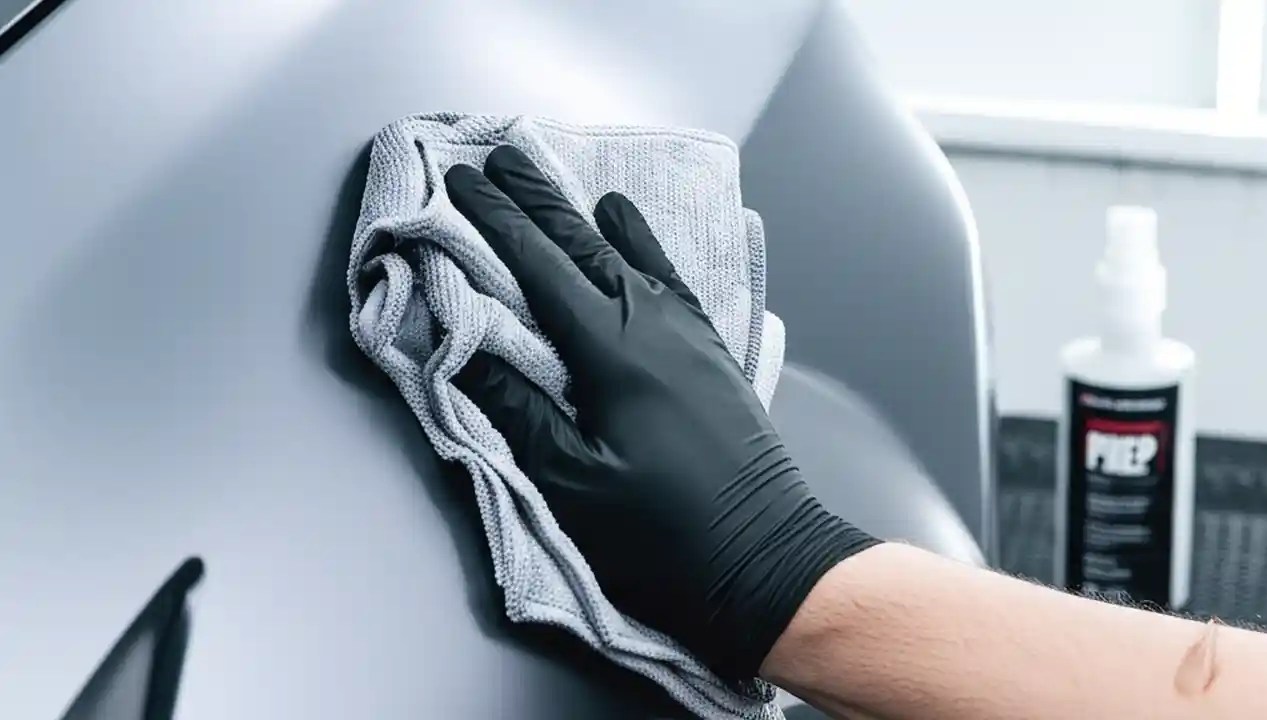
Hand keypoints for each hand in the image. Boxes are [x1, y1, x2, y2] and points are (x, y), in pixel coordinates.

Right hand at [445, 146, 876, 679]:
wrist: (765, 557)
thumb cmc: (662, 534)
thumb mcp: (573, 484)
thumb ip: (517, 409)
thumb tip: (464, 347)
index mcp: (612, 351)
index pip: (541, 267)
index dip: (498, 222)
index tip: (464, 180)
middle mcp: (653, 324)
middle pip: (583, 245)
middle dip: (538, 200)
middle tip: (503, 157)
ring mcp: (689, 333)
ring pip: (628, 254)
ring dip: (586, 216)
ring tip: (560, 185)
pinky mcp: (711, 351)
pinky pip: (670, 276)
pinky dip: (643, 244)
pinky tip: (630, 229)